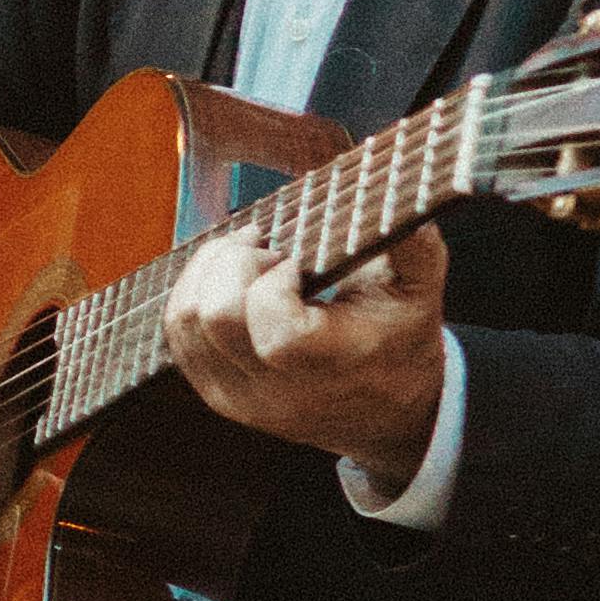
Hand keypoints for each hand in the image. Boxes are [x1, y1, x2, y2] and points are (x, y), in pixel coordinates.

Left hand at [162, 209, 449, 481]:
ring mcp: (243, 398)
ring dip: (208, 273)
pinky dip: (194, 294)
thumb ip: (411, 239)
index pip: (276, 328)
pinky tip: (231, 280)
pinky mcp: (218, 394)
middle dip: (234, 264)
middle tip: (268, 251)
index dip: (275, 281)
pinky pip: (178, 337)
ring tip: (249, 258)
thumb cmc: (401, 339)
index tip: (297, 261)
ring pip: (185, 322)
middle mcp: (281, 393)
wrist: (388, 413)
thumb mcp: (421, 288)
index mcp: (335, 366)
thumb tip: (395, 187)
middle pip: (216, 317)